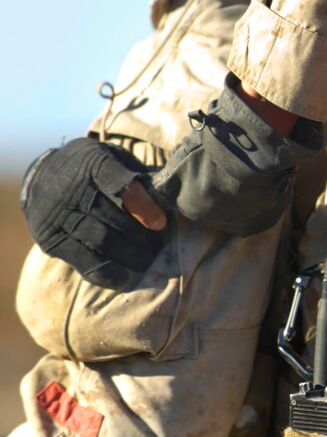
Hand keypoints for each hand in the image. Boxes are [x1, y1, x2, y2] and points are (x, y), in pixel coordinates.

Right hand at [21, 138, 165, 288]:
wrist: (42, 175)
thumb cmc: (94, 169)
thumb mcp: (115, 159)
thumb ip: (140, 175)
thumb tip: (174, 194)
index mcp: (94, 163)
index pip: (119, 185)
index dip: (143, 206)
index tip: (160, 224)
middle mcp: (73, 190)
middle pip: (114, 219)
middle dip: (142, 237)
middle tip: (160, 248)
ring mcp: (60, 216)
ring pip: (102, 240)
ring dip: (130, 255)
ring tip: (148, 261)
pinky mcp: (51, 240)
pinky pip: (83, 260)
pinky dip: (107, 272)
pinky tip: (125, 277)